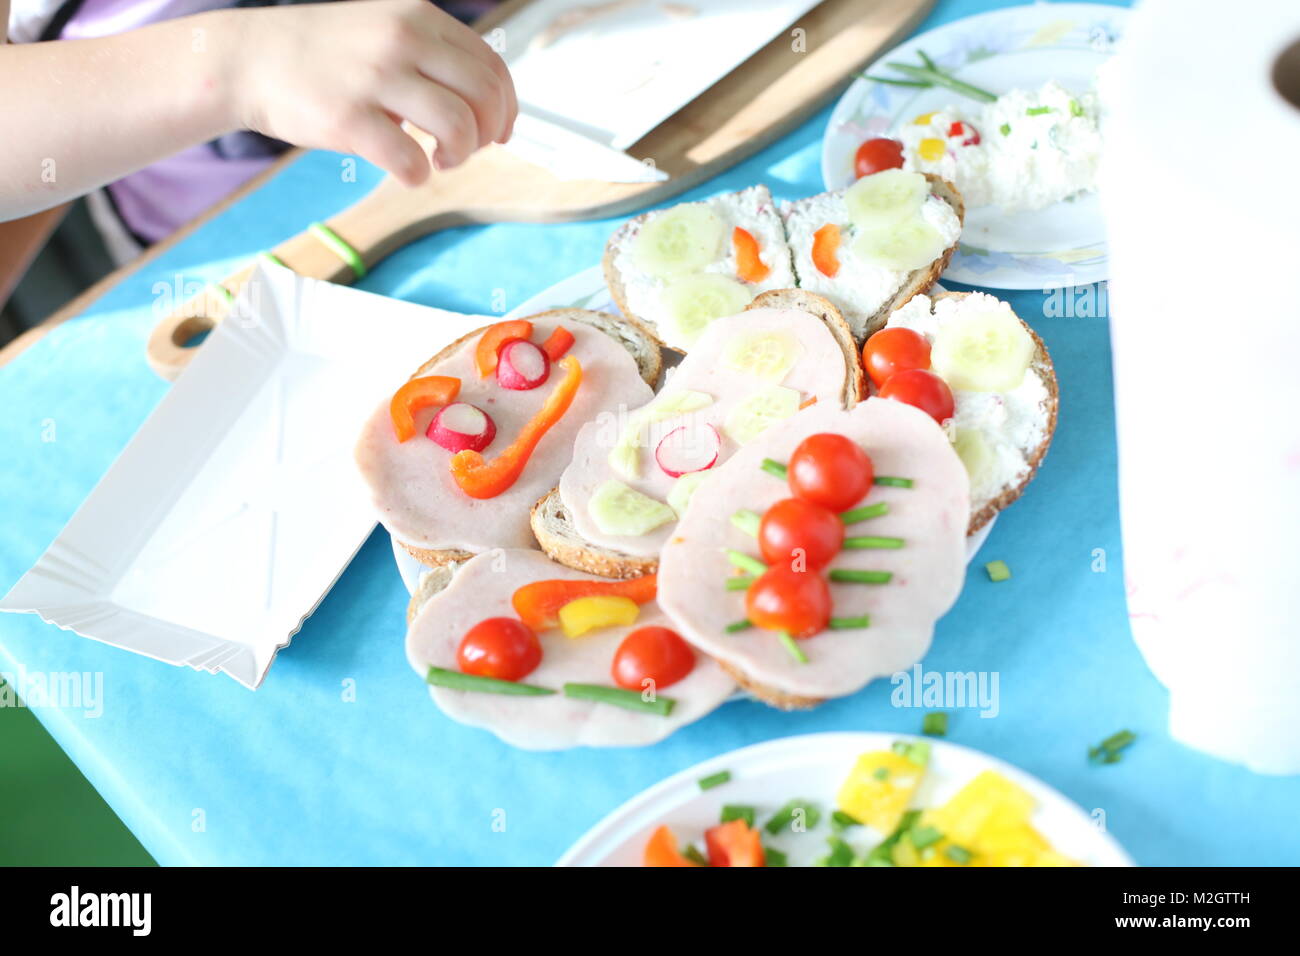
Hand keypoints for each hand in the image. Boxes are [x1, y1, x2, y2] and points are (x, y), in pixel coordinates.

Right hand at [229, 0, 516, 184]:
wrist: (249, 59)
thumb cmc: (326, 55)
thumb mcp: (385, 29)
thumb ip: (433, 55)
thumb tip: (489, 108)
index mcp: (418, 16)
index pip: (492, 66)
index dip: (507, 108)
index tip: (499, 132)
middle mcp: (401, 39)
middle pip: (485, 96)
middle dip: (489, 134)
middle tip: (467, 150)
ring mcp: (374, 77)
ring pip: (458, 128)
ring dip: (460, 155)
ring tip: (439, 159)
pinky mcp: (348, 118)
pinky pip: (411, 162)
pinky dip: (419, 176)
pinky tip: (408, 171)